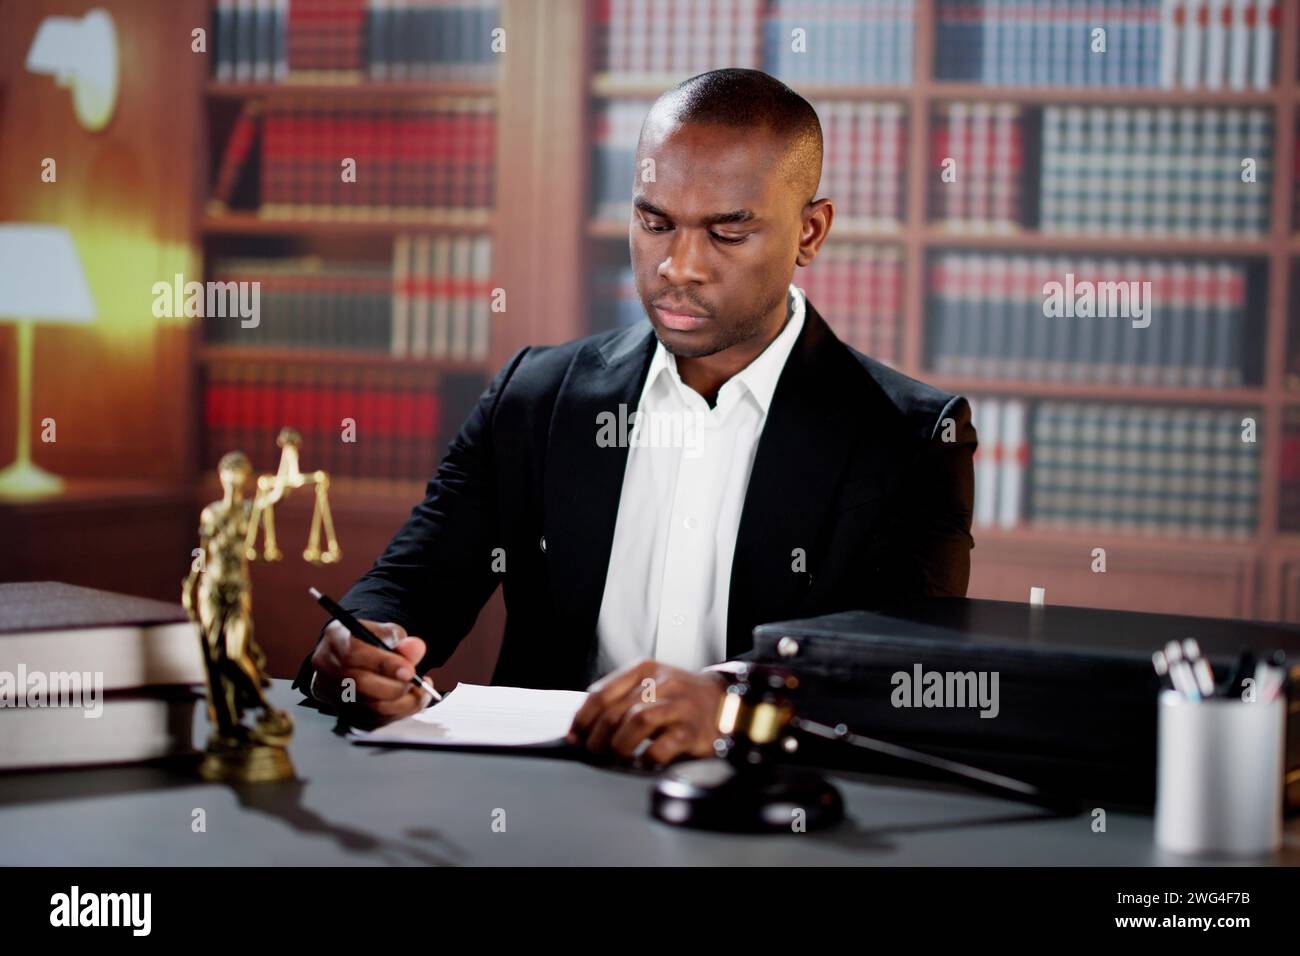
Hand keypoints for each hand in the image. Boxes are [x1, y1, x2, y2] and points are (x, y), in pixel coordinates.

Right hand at [309, 619, 432, 722]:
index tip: (410, 670)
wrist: (346, 659)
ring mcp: (334, 696)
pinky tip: (410, 701)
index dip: (385, 665)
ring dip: (403, 703)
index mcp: (335, 641)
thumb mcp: (381, 630)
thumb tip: (415, 649)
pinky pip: (375, 721)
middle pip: (361, 685)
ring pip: (370, 708)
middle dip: (397, 686)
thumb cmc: (366, 642)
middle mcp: (328, 670)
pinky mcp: (344, 715)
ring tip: (421, 691)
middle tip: (418, 682)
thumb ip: (397, 637)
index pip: (353, 655)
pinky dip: (398, 714)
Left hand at [566, 658, 726, 765]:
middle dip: (598, 737)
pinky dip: (647, 758)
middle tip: (595, 753)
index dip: (583, 719)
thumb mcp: (650, 687)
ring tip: (618, 757)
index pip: (601, 693)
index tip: (575, 737)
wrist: (727, 705)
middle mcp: (662, 682)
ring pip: (637, 721)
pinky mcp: (692, 730)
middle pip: (615, 710)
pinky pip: (663, 746)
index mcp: (644, 669)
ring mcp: (679, 705)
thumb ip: (620, 700)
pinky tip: (644, 762)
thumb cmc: (680, 700)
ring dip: (620, 745)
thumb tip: (581, 730)